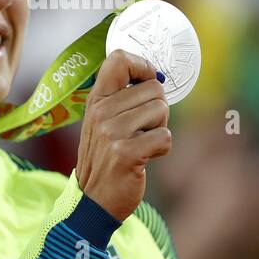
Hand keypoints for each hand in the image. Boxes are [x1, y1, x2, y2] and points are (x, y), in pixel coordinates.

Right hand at [75, 50, 171, 221]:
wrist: (94, 198)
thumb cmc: (106, 157)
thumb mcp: (102, 121)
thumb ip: (121, 97)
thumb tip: (156, 76)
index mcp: (96, 100)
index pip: (119, 60)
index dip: (143, 66)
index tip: (146, 82)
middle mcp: (100, 112)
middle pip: (154, 88)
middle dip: (157, 109)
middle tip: (140, 129)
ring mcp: (111, 132)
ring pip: (161, 110)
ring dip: (159, 129)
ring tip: (140, 143)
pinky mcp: (126, 153)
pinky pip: (165, 136)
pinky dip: (162, 148)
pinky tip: (145, 157)